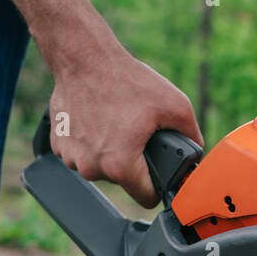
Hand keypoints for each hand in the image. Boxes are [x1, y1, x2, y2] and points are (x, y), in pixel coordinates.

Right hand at [48, 30, 202, 207]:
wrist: (84, 57)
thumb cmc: (125, 80)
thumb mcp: (175, 105)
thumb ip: (192, 136)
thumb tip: (197, 155)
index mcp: (120, 165)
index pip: (146, 198)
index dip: (157, 186)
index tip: (158, 172)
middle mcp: (92, 167)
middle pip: (123, 180)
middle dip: (133, 162)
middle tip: (135, 133)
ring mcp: (71, 157)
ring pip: (101, 168)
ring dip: (109, 152)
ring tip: (115, 124)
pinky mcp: (58, 145)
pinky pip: (82, 154)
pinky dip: (90, 142)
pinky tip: (97, 121)